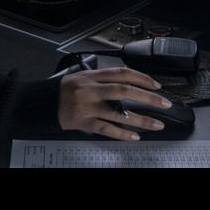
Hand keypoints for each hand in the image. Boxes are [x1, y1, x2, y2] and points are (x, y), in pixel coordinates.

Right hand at [57, 66, 171, 139]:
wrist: (45, 103)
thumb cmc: (66, 90)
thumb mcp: (82, 76)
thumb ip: (104, 78)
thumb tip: (131, 82)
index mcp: (93, 76)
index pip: (122, 73)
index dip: (142, 78)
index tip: (156, 85)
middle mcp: (91, 90)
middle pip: (124, 91)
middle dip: (148, 98)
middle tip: (164, 103)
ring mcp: (88, 107)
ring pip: (119, 113)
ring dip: (141, 120)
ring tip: (157, 124)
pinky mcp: (85, 123)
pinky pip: (107, 129)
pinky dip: (122, 133)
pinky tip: (135, 136)